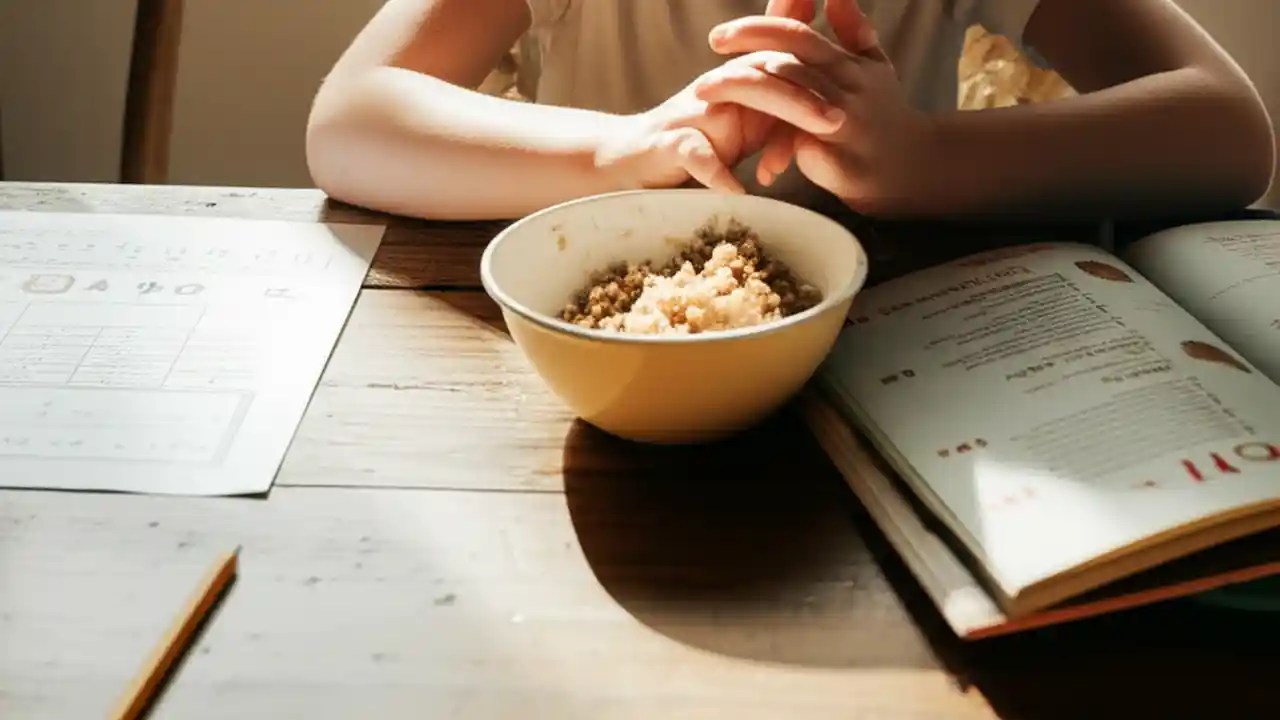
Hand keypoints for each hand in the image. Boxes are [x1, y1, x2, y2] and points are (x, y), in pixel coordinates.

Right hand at [595, 0, 843, 193]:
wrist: (633, 156)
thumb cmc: (697, 140)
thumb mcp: (746, 119)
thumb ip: (784, 107)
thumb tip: (833, 111)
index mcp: (743, 79)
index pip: (787, 66)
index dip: (822, 78)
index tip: (858, 102)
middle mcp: (721, 87)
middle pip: (767, 76)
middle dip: (804, 98)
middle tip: (838, 122)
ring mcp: (694, 112)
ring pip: (734, 102)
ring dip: (764, 124)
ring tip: (793, 154)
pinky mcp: (669, 142)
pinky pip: (694, 153)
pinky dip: (714, 173)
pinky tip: (735, 190)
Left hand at [702, 0, 935, 214]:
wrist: (908, 168)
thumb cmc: (884, 116)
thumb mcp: (874, 69)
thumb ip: (855, 33)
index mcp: (846, 64)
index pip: (797, 35)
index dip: (757, 30)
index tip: (720, 36)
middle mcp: (845, 86)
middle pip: (787, 61)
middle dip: (741, 61)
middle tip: (704, 67)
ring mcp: (843, 119)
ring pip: (786, 100)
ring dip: (742, 97)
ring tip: (705, 101)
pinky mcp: (839, 154)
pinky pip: (796, 148)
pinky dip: (774, 154)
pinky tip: (755, 163)